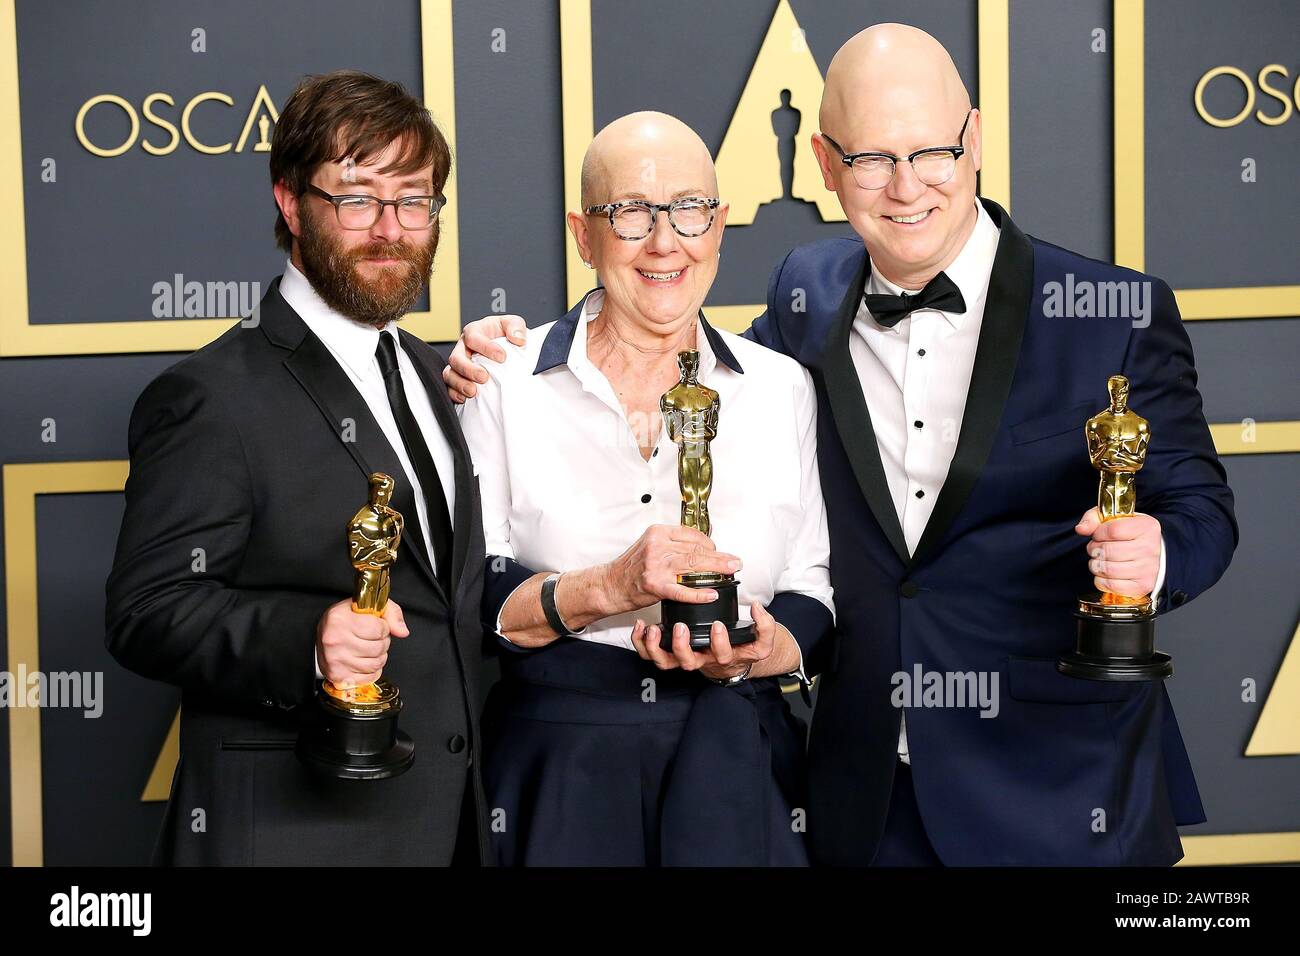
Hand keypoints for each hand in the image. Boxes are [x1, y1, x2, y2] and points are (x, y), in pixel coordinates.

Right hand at [315, 598, 409, 687]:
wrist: (326, 633)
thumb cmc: (348, 618)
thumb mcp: (370, 606)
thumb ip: (392, 614)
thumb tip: (402, 632)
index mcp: (339, 619)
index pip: (378, 629)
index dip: (383, 628)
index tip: (377, 626)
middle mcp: (334, 640)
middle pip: (378, 648)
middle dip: (382, 643)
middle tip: (373, 638)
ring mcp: (334, 660)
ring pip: (375, 664)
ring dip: (379, 657)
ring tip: (369, 648)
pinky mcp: (337, 676)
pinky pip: (369, 677)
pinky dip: (372, 670)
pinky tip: (364, 660)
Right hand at [443, 314, 528, 402]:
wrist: (505, 349)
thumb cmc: (504, 334)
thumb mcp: (513, 324)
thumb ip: (516, 326)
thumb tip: (518, 339)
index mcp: (474, 331)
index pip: (473, 337)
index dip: (486, 347)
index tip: (502, 357)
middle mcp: (463, 347)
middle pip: (456, 358)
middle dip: (468, 369)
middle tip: (484, 377)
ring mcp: (459, 364)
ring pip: (449, 373)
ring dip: (460, 384)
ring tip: (473, 392)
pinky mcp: (459, 377)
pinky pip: (450, 387)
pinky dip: (455, 393)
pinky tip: (465, 399)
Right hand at [601, 524, 741, 613]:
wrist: (609, 585)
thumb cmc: (630, 568)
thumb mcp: (649, 545)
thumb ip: (672, 544)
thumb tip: (701, 546)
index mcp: (657, 533)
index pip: (691, 534)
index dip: (709, 543)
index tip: (718, 551)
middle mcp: (657, 547)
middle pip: (696, 550)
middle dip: (720, 557)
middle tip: (735, 562)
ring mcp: (656, 566)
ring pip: (693, 565)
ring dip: (716, 569)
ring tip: (730, 571)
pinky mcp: (655, 585)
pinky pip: (682, 590)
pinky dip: (699, 594)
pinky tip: (711, 594)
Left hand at [631, 601, 776, 680]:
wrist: (730, 660)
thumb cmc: (741, 647)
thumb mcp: (760, 640)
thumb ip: (765, 626)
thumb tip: (758, 608)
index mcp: (723, 657)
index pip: (722, 655)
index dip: (719, 642)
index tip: (719, 625)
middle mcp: (702, 660)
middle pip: (688, 662)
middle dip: (682, 646)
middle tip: (682, 627)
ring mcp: (683, 659)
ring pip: (665, 662)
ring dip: (656, 647)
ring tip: (653, 630)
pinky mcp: (669, 654)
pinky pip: (650, 654)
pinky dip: (641, 643)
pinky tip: (642, 626)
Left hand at [1074, 508, 1161, 597]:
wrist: (1148, 553)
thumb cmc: (1127, 534)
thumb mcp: (1112, 518)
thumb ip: (1094, 518)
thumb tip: (1081, 529)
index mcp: (1146, 527)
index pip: (1113, 530)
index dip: (1098, 533)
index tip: (1098, 534)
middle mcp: (1150, 548)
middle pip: (1108, 550)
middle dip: (1094, 549)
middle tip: (1097, 549)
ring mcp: (1148, 569)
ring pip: (1107, 569)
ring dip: (1096, 565)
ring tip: (1101, 560)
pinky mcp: (1143, 586)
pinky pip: (1111, 585)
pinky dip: (1101, 580)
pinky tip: (1106, 573)